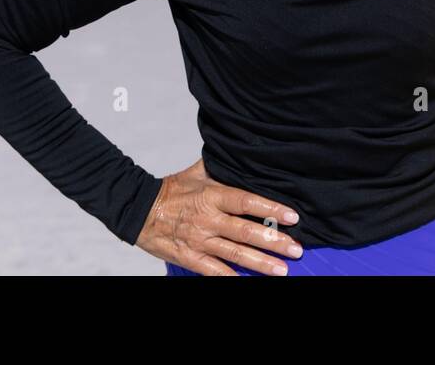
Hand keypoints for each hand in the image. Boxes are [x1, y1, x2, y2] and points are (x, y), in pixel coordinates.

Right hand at [136, 158, 303, 274]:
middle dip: (273, 241)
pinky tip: (248, 282)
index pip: (246, 202)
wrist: (138, 209)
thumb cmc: (172, 190)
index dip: (270, 209)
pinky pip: (213, 271)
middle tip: (296, 249)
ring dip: (261, 263)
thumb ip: (223, 166)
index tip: (292, 216)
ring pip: (235, 254)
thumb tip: (245, 153)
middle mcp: (208, 219)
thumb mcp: (198, 172)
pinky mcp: (189, 257)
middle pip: (246, 232)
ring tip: (283, 270)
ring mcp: (199, 240)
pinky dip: (231, 278)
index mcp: (212, 196)